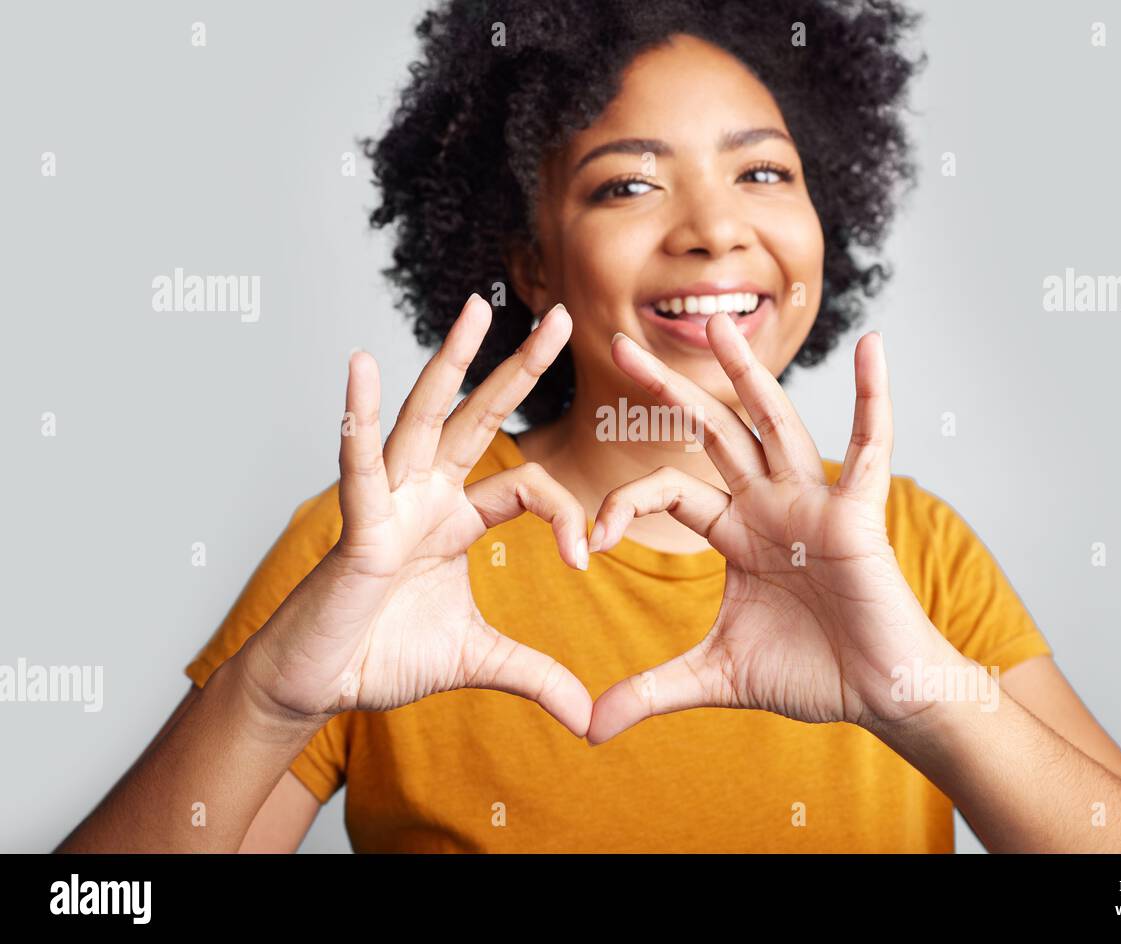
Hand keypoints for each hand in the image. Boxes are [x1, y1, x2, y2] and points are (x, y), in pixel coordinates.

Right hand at [238, 296, 592, 735]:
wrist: (318, 689)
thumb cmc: (384, 658)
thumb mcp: (480, 662)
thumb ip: (536, 677)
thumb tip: (590, 719)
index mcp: (457, 518)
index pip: (527, 487)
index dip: (566, 515)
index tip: (588, 559)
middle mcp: (426, 496)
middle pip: (481, 418)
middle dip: (522, 369)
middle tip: (564, 317)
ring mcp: (390, 504)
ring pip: (425, 421)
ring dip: (449, 364)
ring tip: (475, 309)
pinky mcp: (357, 528)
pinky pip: (359, 469)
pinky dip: (358, 420)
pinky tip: (360, 367)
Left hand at [585, 314, 963, 743]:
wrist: (879, 695)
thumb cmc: (810, 675)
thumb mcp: (715, 676)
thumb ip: (650, 691)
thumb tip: (586, 729)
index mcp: (734, 531)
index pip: (666, 491)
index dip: (624, 505)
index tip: (592, 544)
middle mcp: (769, 503)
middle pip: (711, 432)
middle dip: (667, 390)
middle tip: (621, 343)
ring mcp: (814, 501)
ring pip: (774, 422)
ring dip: (747, 372)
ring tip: (720, 321)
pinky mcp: (858, 512)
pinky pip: (871, 445)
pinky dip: (874, 397)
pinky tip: (874, 346)